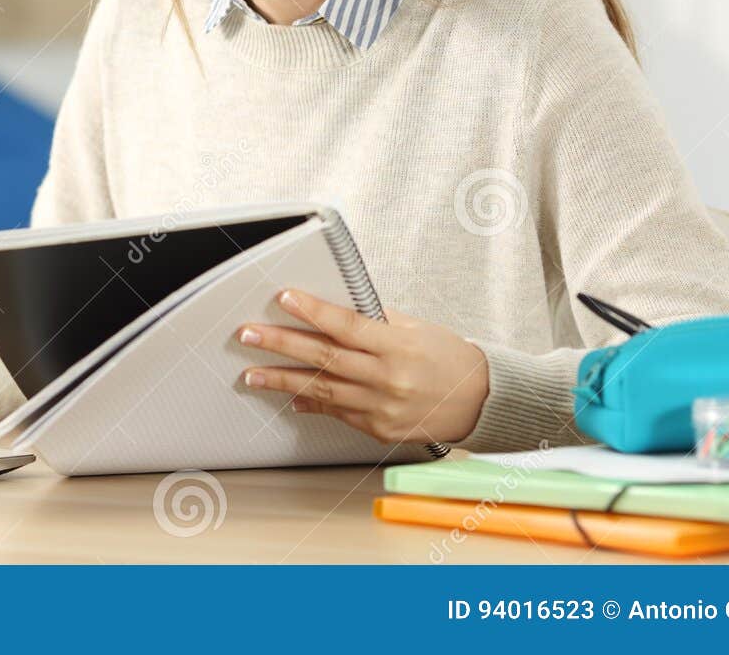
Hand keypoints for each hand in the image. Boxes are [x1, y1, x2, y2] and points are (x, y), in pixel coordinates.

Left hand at [236, 289, 488, 444]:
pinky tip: (289, 396)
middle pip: (325, 357)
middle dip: (281, 344)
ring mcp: (382, 408)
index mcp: (398, 346)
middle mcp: (388, 378)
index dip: (313, 311)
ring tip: (251, 374)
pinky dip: (311, 404)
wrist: (480, 402)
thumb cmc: (449, 357)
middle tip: (248, 334)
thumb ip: (375, 320)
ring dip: (282, 381)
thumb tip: (333, 308)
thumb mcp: (416, 329)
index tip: (283, 298)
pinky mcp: (379, 429)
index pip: (347, 324)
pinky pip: (338, 413)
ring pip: (323, 391)